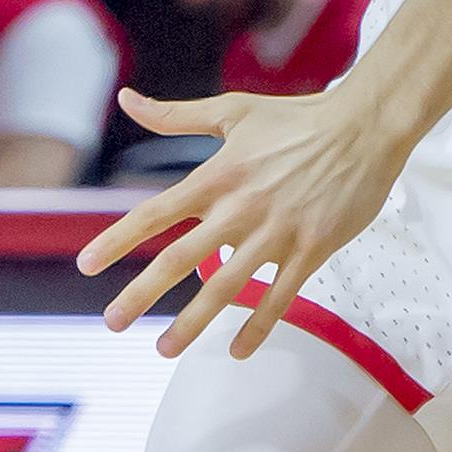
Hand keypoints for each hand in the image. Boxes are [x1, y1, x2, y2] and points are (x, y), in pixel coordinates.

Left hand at [77, 81, 410, 359]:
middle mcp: (240, 209)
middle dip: (141, 294)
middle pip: (179, 260)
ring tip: (165, 350)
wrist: (365, 126)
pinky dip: (258, 328)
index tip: (86, 264)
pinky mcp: (311, 250)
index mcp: (216, 176)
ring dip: (192, 324)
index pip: (154, 213)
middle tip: (112, 322)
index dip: (117, 239)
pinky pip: (280, 298)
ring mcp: (276, 233)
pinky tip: (236, 352)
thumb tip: (127, 99)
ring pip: (225, 288)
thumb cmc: (297, 117)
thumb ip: (175, 115)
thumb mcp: (232, 111)